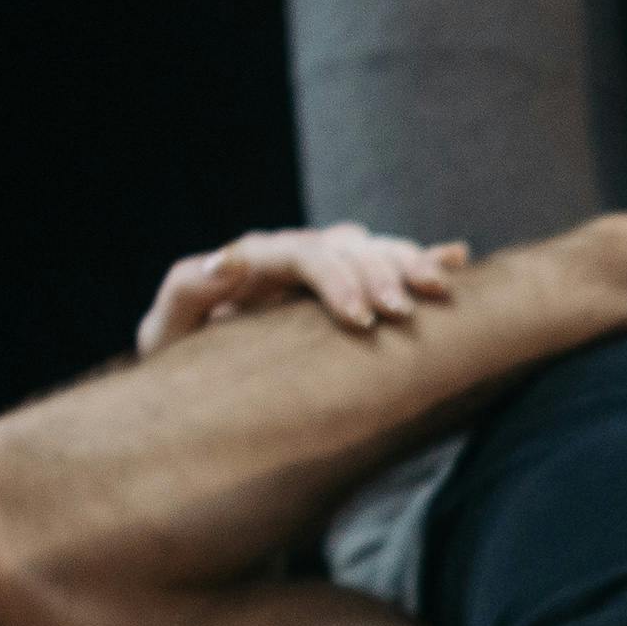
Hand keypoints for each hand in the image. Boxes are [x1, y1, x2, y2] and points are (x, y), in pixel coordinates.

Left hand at [135, 223, 467, 354]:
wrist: (192, 378)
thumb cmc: (179, 360)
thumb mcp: (168, 331)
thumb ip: (186, 292)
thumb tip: (226, 260)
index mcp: (254, 260)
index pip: (302, 254)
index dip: (335, 279)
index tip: (361, 319)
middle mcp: (293, 256)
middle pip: (346, 247)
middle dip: (379, 274)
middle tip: (401, 313)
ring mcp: (321, 270)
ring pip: (373, 251)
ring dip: (408, 266)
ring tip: (439, 289)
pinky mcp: (343, 289)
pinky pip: (387, 265)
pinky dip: (423, 259)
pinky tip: (458, 258)